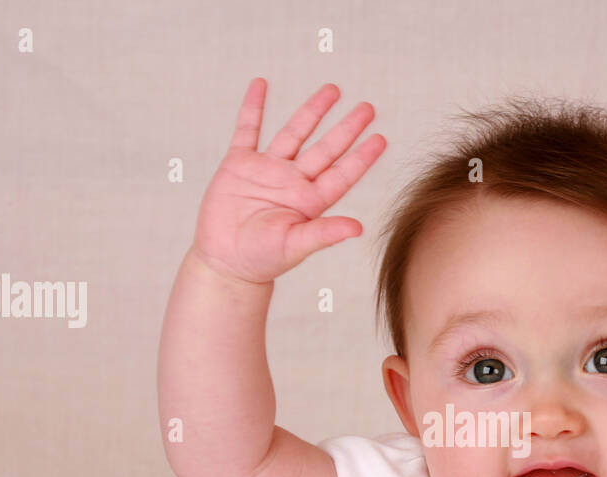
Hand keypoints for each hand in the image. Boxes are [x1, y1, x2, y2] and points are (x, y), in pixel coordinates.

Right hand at [191, 79, 386, 285]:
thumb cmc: (262, 260)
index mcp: (310, 201)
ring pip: (294, 133)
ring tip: (332, 89)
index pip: (342, 173)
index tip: (381, 138)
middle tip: (368, 108)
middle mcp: (293, 181)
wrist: (225, 262)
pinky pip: (248, 130)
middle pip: (326, 148)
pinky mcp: (239, 165)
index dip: (361, 157)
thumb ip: (324, 233)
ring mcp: (268, 170)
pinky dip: (253, 107)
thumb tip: (358, 228)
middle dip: (346, 127)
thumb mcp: (295, 246)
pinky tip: (260, 84)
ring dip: (312, 111)